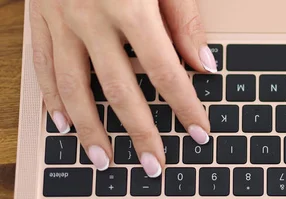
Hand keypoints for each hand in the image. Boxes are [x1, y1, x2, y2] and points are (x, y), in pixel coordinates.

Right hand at [30, 0, 214, 176]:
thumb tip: (203, 62)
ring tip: (104, 158)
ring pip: (74, 85)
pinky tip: (63, 123)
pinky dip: (51, 97)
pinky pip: (42, 63)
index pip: (164, 71)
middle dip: (139, 132)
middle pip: (118, 89)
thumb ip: (184, 20)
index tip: (199, 131)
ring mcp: (62, 19)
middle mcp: (92, 17)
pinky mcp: (41, 16)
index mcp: (130, 6)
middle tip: (154, 163)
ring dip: (89, 127)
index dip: (184, 106)